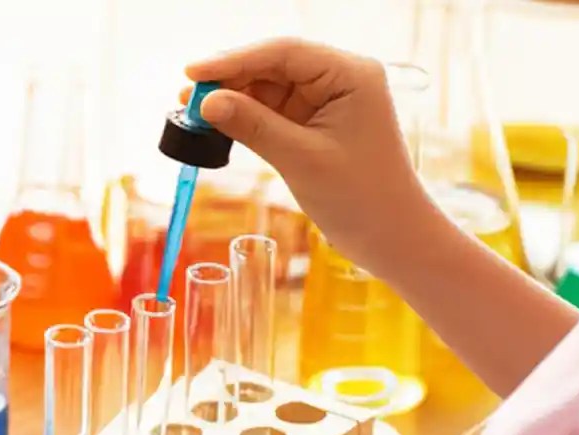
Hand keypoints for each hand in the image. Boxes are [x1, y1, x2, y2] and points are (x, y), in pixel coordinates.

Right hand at [181, 38, 426, 275]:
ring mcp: (328, 102)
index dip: (233, 60)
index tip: (192, 73)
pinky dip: (245, 118)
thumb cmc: (361, 198)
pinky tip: (216, 125)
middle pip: (273, 65)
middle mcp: (341, 79)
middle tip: (185, 97)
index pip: (283, 53)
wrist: (393, 237)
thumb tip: (207, 104)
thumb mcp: (301, 160)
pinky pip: (272, 112)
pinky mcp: (317, 124)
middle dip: (229, 80)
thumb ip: (253, 126)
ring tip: (192, 114)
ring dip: (232, 99)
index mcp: (350, 74)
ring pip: (268, 88)